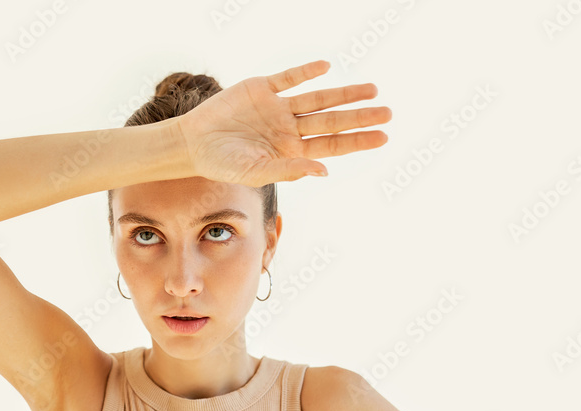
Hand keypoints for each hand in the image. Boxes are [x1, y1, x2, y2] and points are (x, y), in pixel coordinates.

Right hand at [173, 59, 390, 186]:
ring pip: (317, 99)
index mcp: (291, 151)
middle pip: (331, 120)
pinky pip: (289, 78)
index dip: (357, 140)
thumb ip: (289, 170)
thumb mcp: (255, 172)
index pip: (332, 145)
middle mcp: (289, 128)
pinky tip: (326, 67)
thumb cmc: (222, 164)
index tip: (384, 137)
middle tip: (389, 113)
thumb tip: (324, 171)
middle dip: (359, 116)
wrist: (192, 144)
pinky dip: (306, 72)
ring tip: (372, 91)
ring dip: (343, 94)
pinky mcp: (261, 88)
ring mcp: (277, 107)